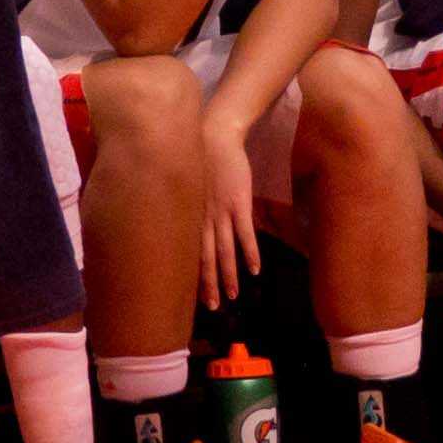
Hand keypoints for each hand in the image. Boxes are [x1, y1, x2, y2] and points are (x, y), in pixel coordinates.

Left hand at [199, 130, 261, 303]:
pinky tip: (254, 270)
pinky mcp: (239, 203)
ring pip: (224, 251)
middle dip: (208, 285)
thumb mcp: (188, 187)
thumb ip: (190, 208)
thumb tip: (188, 227)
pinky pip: (245, 233)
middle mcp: (202, 219)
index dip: (192, 276)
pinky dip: (250, 253)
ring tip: (231, 297)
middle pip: (205, 259)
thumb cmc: (200, 158)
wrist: (215, 135)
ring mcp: (221, 212)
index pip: (188, 254)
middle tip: (211, 308)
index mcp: (189, 216)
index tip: (192, 297)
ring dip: (228, 275)